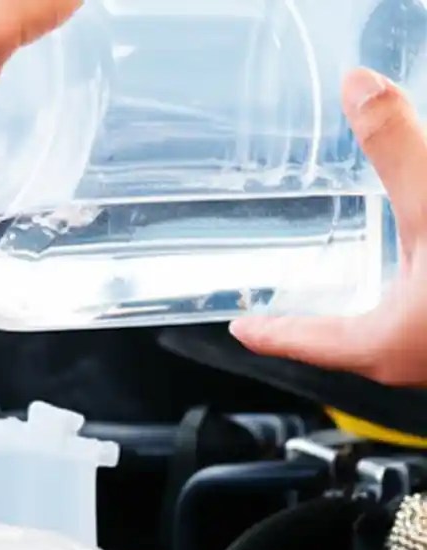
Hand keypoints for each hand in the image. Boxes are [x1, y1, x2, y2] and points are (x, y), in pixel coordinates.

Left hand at [231, 69, 426, 386]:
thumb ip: (395, 149)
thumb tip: (357, 87)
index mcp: (387, 344)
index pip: (308, 342)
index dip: (274, 331)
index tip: (244, 329)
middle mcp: (418, 360)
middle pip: (351, 346)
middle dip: (320, 328)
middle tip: (288, 313)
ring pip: (401, 338)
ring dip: (377, 316)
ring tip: (357, 292)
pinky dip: (421, 303)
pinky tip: (426, 279)